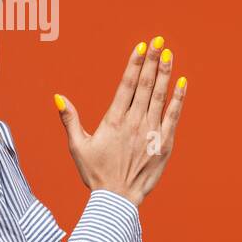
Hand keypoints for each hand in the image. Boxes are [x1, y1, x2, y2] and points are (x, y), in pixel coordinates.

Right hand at [54, 36, 186, 207]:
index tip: (142, 46)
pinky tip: (182, 83)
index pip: (127, 84)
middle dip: (152, 61)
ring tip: (169, 54)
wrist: (117, 199)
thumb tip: (58, 97)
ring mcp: (151, 132)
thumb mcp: (77, 146)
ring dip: (165, 74)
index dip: (135, 63)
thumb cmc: (95, 173)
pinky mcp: (165, 143)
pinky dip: (178, 98)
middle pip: (145, 85)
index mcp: (114, 120)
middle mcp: (134, 122)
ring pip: (160, 96)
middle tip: (158, 41)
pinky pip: (173, 116)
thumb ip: (69, 119)